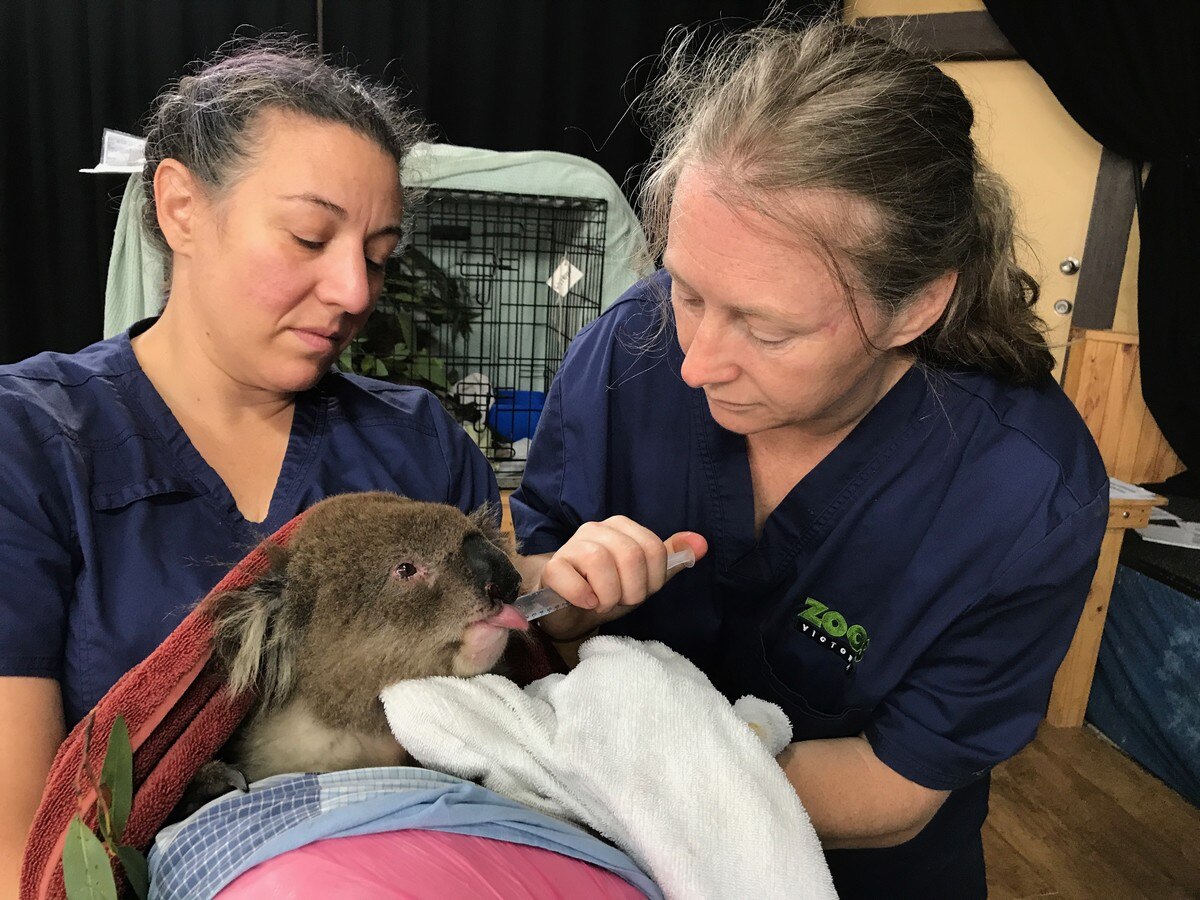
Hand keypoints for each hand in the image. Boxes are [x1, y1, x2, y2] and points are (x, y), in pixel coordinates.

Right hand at [539, 516, 707, 620]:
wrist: (569, 611)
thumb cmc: (608, 590)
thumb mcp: (645, 577)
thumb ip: (671, 558)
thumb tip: (701, 543)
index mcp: (621, 527)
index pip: (653, 549)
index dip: (653, 579)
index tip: (639, 591)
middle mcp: (596, 529)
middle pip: (631, 555)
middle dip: (632, 590)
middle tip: (621, 600)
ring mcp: (571, 546)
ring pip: (601, 564)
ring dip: (609, 595)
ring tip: (603, 603)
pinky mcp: (553, 568)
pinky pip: (573, 580)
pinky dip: (585, 598)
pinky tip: (586, 603)